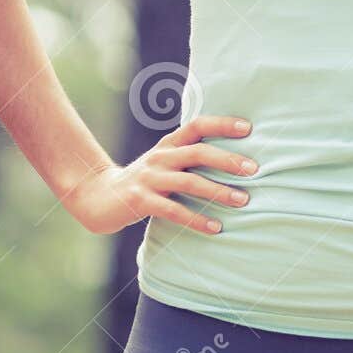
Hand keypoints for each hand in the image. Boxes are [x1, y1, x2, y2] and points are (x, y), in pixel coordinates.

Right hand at [66, 115, 257, 235]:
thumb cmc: (142, 182)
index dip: (222, 124)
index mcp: (168, 145)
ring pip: (189, 181)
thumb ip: (188, 159)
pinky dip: (197, 219)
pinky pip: (174, 210)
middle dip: (228, 160)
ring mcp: (149, 178)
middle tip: (254, 169)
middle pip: (198, 152)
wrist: (97, 197)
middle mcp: (160, 157)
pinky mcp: (141, 201)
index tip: (249, 128)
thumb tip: (232, 160)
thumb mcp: (163, 164)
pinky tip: (216, 227)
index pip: (197, 125)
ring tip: (243, 200)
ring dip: (218, 191)